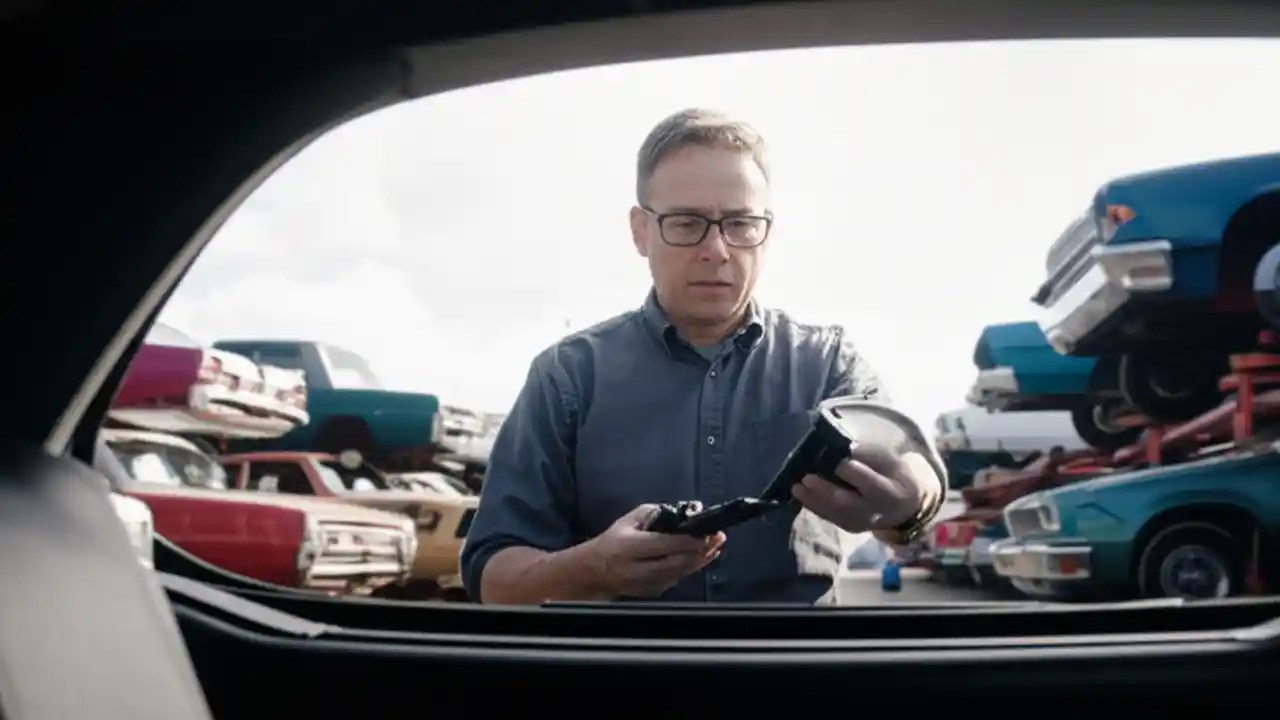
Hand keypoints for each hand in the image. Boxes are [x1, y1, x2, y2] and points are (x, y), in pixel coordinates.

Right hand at [583, 503, 725, 598]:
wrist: (593, 572)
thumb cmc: (612, 542)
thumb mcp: (629, 520)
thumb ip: (655, 513)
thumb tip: (682, 511)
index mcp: (629, 547)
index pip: (665, 545)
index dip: (689, 541)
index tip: (706, 533)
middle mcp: (637, 568)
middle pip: (676, 563)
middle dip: (700, 552)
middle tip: (717, 539)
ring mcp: (645, 584)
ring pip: (679, 574)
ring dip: (700, 561)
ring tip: (715, 547)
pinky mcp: (652, 592)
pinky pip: (676, 579)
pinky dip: (690, 568)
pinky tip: (701, 559)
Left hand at [790, 444, 940, 534]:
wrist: (903, 508)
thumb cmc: (893, 476)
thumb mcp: (892, 463)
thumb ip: (871, 455)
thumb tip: (847, 447)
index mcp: (889, 492)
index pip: (870, 483)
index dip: (854, 473)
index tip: (839, 460)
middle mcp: (873, 511)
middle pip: (847, 503)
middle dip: (825, 490)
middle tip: (807, 477)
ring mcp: (859, 522)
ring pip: (834, 512)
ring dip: (812, 499)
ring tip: (796, 486)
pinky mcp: (848, 526)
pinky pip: (828, 517)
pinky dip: (812, 505)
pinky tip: (799, 494)